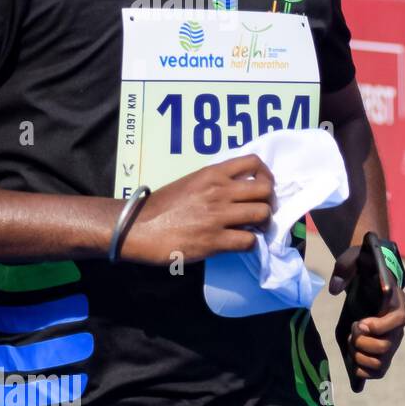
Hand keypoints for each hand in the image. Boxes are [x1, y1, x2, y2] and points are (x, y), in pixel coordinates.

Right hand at [119, 154, 274, 263]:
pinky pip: (249, 241)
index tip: (262, 187)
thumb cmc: (161, 206)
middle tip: (260, 211)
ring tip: (253, 228)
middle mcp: (219, 191)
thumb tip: (238, 191)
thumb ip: (214, 183)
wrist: (136, 228)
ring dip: (262, 223)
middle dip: (268, 202)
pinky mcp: (214, 240)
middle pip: (266, 189)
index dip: (266, 175)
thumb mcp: (190, 183)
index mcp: (212, 174)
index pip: (254, 162)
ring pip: (262, 214)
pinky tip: (240, 243)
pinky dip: (250, 244)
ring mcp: (218, 215)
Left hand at [329, 245, 404, 380]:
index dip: (380, 326)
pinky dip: (362, 371)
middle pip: (387, 346)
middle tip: (352, 328)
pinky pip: (378, 372)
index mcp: (396, 303)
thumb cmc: (363, 267)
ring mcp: (391, 341)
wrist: (367, 277)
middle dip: (362, 342)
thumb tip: (335, 288)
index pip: (399, 319)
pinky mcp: (382, 352)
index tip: (359, 323)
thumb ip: (345, 267)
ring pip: (381, 362)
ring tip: (351, 342)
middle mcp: (397, 326)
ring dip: (359, 356)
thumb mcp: (354, 258)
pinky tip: (352, 358)